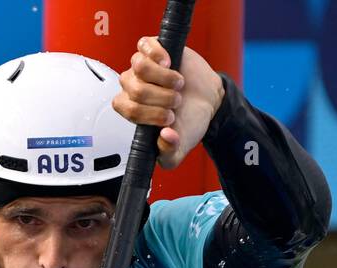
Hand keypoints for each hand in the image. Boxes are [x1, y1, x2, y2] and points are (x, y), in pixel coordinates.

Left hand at [114, 35, 224, 169]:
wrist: (209, 100)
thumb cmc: (189, 120)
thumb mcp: (180, 147)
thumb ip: (170, 153)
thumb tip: (165, 136)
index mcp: (132, 109)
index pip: (127, 109)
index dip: (148, 114)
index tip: (169, 118)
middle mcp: (133, 86)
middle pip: (135, 89)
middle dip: (161, 98)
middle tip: (177, 102)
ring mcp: (141, 66)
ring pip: (139, 66)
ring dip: (163, 78)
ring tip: (178, 84)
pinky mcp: (153, 49)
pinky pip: (144, 45)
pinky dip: (158, 55)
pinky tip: (170, 63)